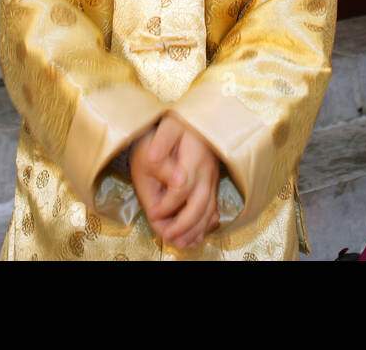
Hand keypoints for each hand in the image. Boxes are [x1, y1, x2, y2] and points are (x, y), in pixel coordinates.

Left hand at [137, 114, 221, 248]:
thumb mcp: (168, 127)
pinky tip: (193, 238)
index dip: (167, 203)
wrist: (198, 122)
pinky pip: (212, 209)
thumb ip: (162, 142)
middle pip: (200, 203)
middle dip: (184, 224)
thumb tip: (153, 158)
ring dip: (195, 230)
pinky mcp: (212, 186)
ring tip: (179, 243)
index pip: (182, 186)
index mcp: (195, 157)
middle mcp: (207, 171)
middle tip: (167, 236)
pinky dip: (204, 226)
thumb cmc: (180, 125)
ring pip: (208, 210)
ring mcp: (212, 180)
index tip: (152, 211)